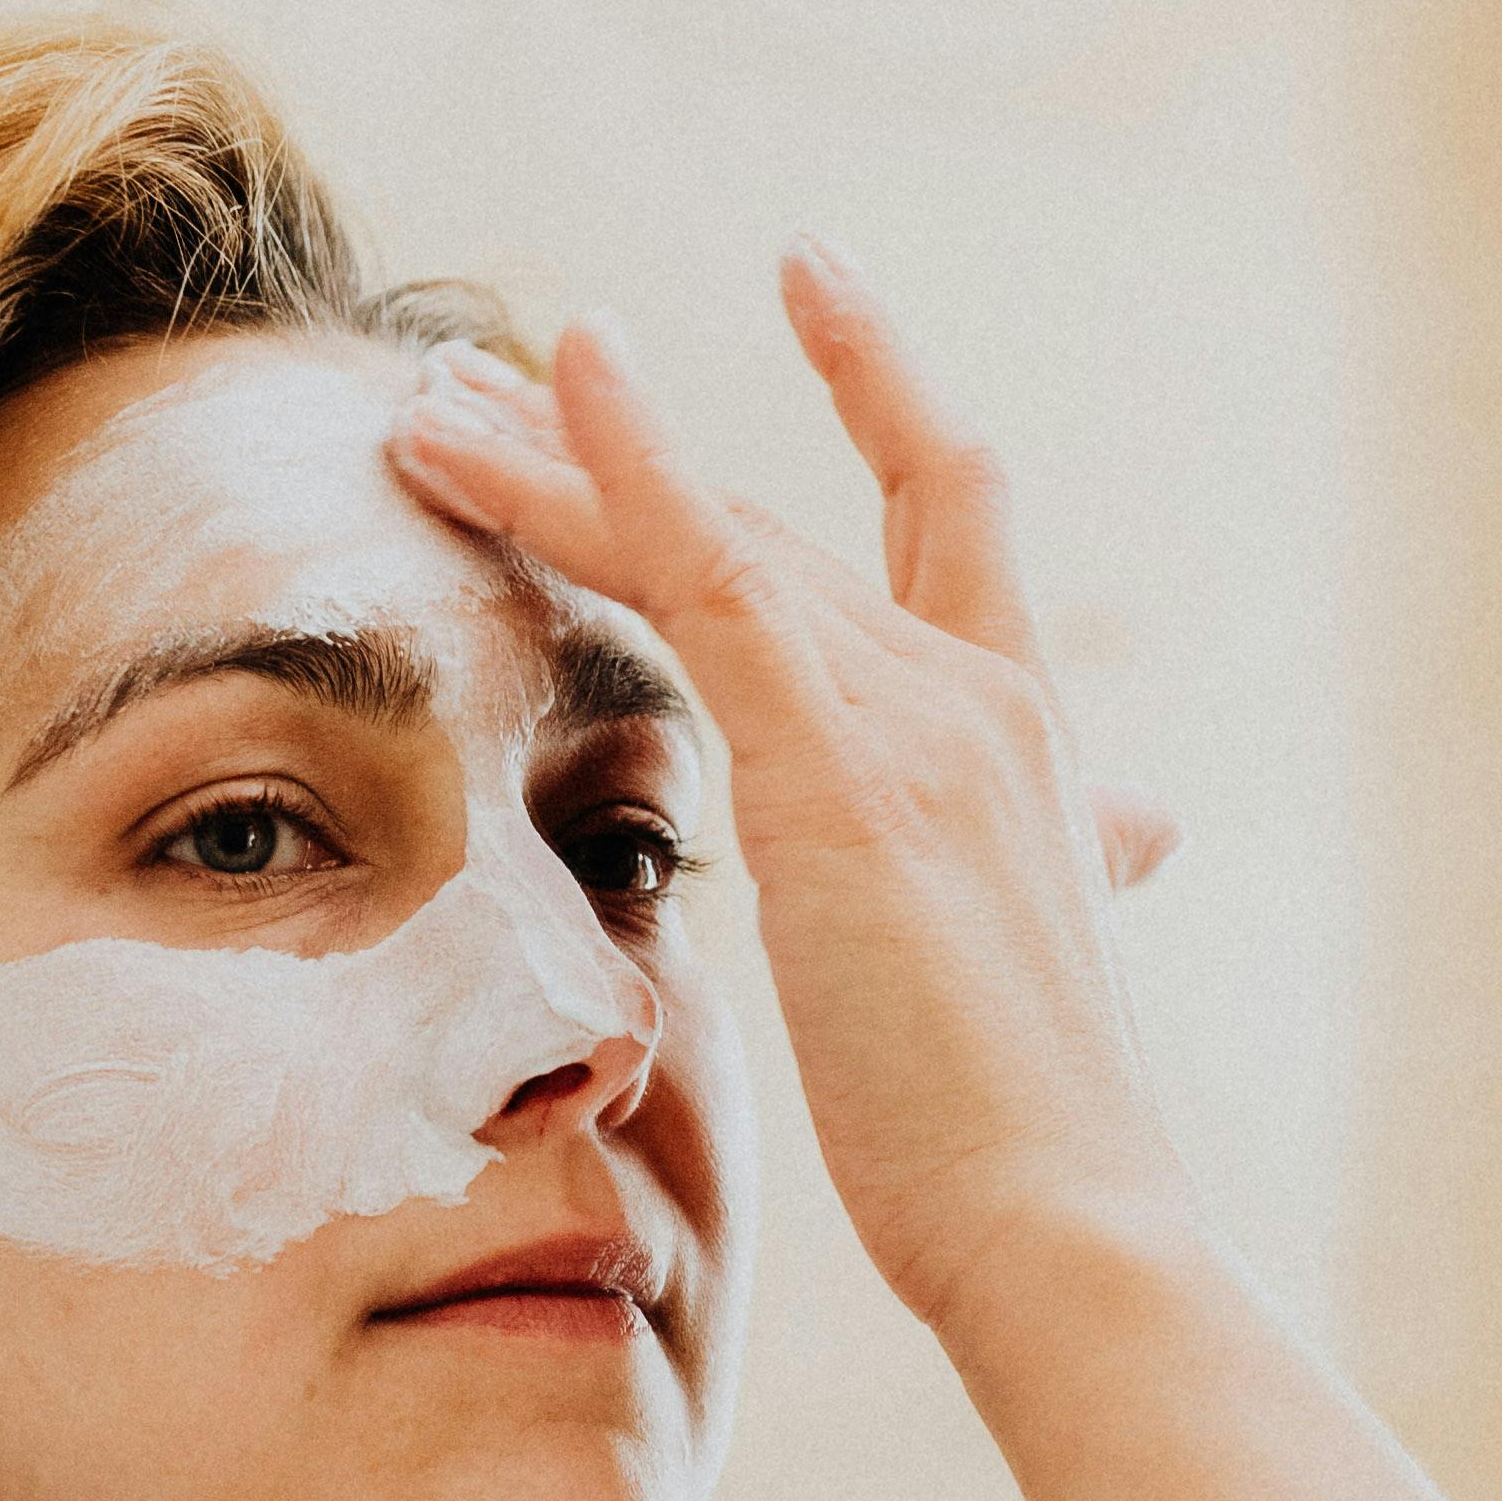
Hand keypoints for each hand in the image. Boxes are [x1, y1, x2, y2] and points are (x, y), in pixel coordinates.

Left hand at [387, 246, 1188, 1330]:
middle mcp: (979, 698)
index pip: (952, 508)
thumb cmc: (1026, 1156)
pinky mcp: (841, 767)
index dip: (882, 380)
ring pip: (713, 534)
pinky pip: (712, 569)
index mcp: (1027, 747)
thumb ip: (1006, 893)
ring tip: (430, 403)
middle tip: (487, 381)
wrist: (1072, 1227)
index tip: (812, 273)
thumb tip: (1064, 873)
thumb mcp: (1006, 986)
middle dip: (617, 448)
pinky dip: (628, 459)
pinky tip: (558, 374)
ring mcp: (917, 721)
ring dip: (558, 455)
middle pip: (777, 521)